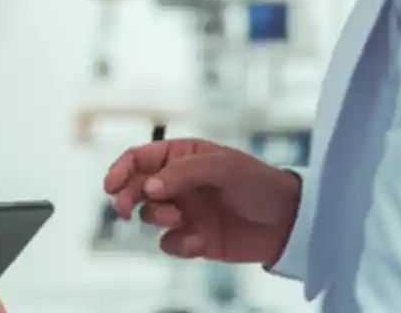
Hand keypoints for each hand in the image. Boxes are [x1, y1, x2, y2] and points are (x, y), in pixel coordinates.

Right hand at [103, 138, 301, 264]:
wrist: (289, 222)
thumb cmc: (259, 184)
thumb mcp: (222, 166)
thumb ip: (182, 173)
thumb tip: (147, 187)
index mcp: (181, 157)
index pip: (140, 158)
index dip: (120, 169)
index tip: (111, 185)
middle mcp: (178, 183)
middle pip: (135, 188)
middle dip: (126, 197)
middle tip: (126, 209)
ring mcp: (185, 210)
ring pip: (149, 216)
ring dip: (157, 217)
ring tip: (179, 218)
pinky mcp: (193, 238)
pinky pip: (169, 243)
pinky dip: (178, 244)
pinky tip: (199, 241)